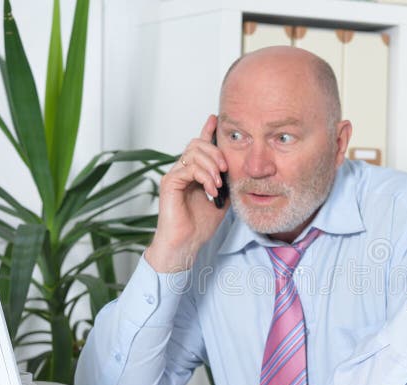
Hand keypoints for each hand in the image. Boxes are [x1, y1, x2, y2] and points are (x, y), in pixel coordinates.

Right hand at [145, 115, 229, 271]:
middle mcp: (182, 170)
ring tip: (218, 184)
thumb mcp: (221, 201)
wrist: (186, 245)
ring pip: (193, 153)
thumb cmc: (200, 226)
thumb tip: (236, 170)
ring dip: (211, 165)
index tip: (217, 119)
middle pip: (197, 144)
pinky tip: (211, 189)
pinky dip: (203, 176)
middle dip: (215, 152)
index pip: (201, 146)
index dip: (208, 130)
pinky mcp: (169, 183)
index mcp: (194, 172)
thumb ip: (225, 183)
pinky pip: (187, 167)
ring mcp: (174, 175)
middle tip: (226, 168)